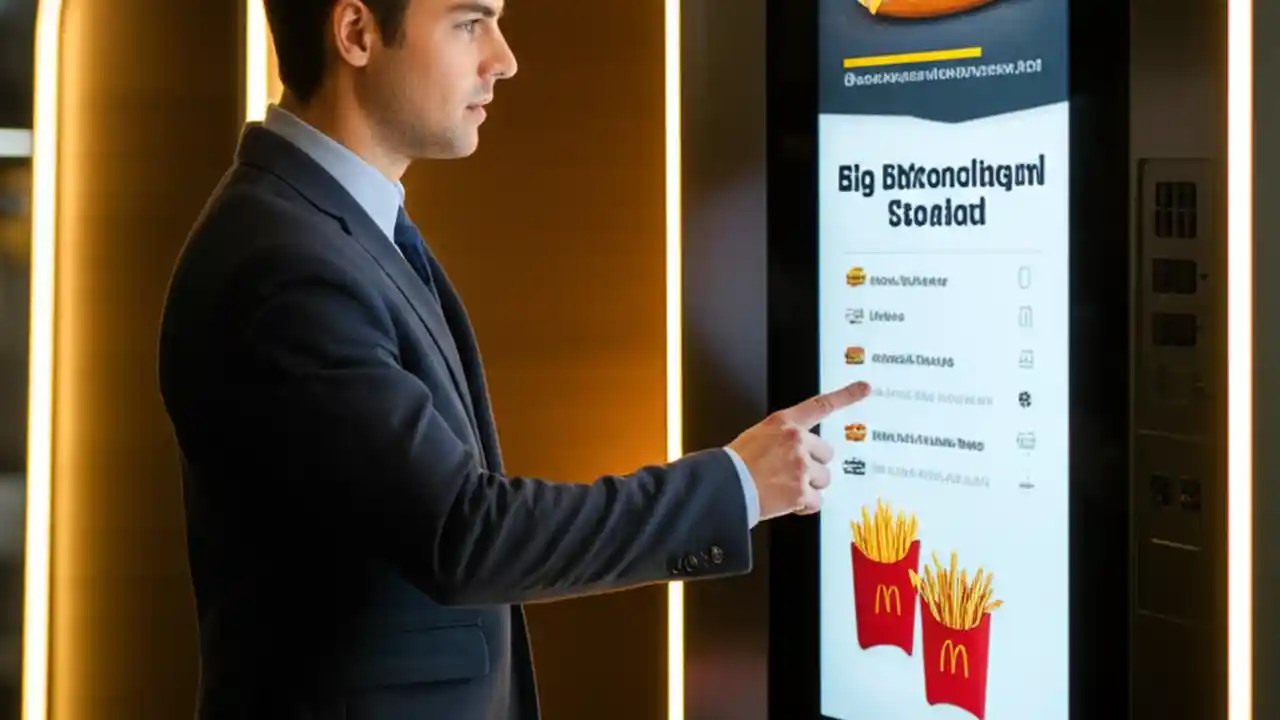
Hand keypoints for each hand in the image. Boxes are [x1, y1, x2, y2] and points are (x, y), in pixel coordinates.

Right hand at [727, 381, 870, 520]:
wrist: (724, 487)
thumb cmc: (735, 465)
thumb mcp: (757, 437)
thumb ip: (783, 439)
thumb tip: (799, 451)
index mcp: (783, 423)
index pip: (820, 405)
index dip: (846, 395)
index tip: (865, 388)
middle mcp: (796, 441)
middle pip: (826, 453)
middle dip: (814, 465)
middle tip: (792, 473)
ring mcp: (801, 466)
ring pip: (823, 478)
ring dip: (808, 486)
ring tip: (784, 488)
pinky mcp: (801, 491)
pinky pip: (816, 501)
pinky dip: (804, 505)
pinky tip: (787, 502)